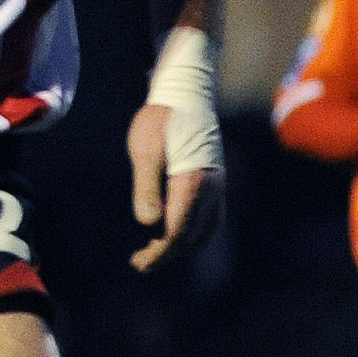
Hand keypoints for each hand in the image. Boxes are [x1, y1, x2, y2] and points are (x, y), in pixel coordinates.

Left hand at [126, 101, 224, 271]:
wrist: (185, 93)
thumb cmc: (160, 119)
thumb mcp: (145, 151)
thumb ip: (146, 187)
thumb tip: (149, 223)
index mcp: (193, 183)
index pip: (178, 231)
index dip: (160, 252)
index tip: (139, 262)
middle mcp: (212, 188)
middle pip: (192, 236)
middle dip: (167, 253)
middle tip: (139, 263)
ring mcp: (217, 185)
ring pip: (205, 230)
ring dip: (181, 246)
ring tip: (154, 254)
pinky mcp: (216, 181)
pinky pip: (210, 218)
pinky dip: (194, 233)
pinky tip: (174, 235)